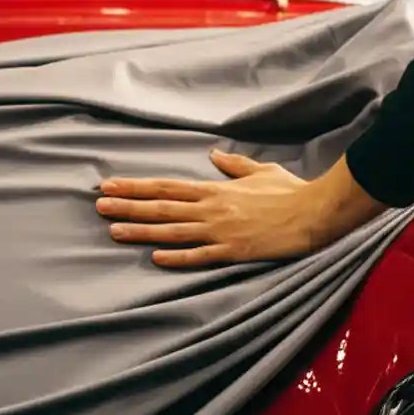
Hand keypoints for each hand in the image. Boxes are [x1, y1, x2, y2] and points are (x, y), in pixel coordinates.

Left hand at [96, 150, 384, 267]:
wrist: (315, 213)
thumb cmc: (290, 191)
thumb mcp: (260, 171)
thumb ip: (234, 165)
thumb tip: (214, 156)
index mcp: (215, 189)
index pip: (166, 186)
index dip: (135, 186)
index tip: (110, 186)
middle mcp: (211, 208)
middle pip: (161, 207)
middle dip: (127, 207)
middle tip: (99, 206)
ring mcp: (220, 231)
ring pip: (172, 231)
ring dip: (141, 231)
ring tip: (113, 231)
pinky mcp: (233, 251)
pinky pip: (200, 256)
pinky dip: (177, 257)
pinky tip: (155, 258)